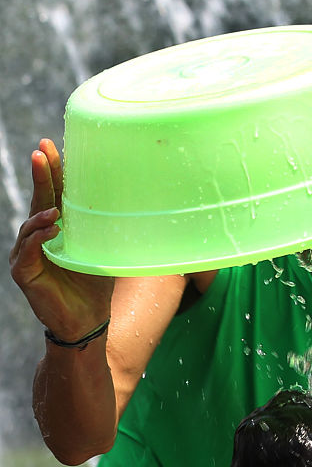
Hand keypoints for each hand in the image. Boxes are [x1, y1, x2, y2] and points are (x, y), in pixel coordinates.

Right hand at [9, 139, 114, 341]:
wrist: (88, 320)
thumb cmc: (94, 286)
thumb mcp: (102, 251)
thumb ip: (105, 229)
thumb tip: (131, 201)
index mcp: (55, 229)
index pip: (52, 194)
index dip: (51, 171)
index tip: (50, 146)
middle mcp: (37, 237)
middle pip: (38, 201)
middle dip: (40, 176)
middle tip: (41, 152)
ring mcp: (27, 254)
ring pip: (30, 225)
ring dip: (42, 211)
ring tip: (55, 205)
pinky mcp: (24, 272)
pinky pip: (28, 250)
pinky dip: (38, 237)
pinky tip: (51, 227)